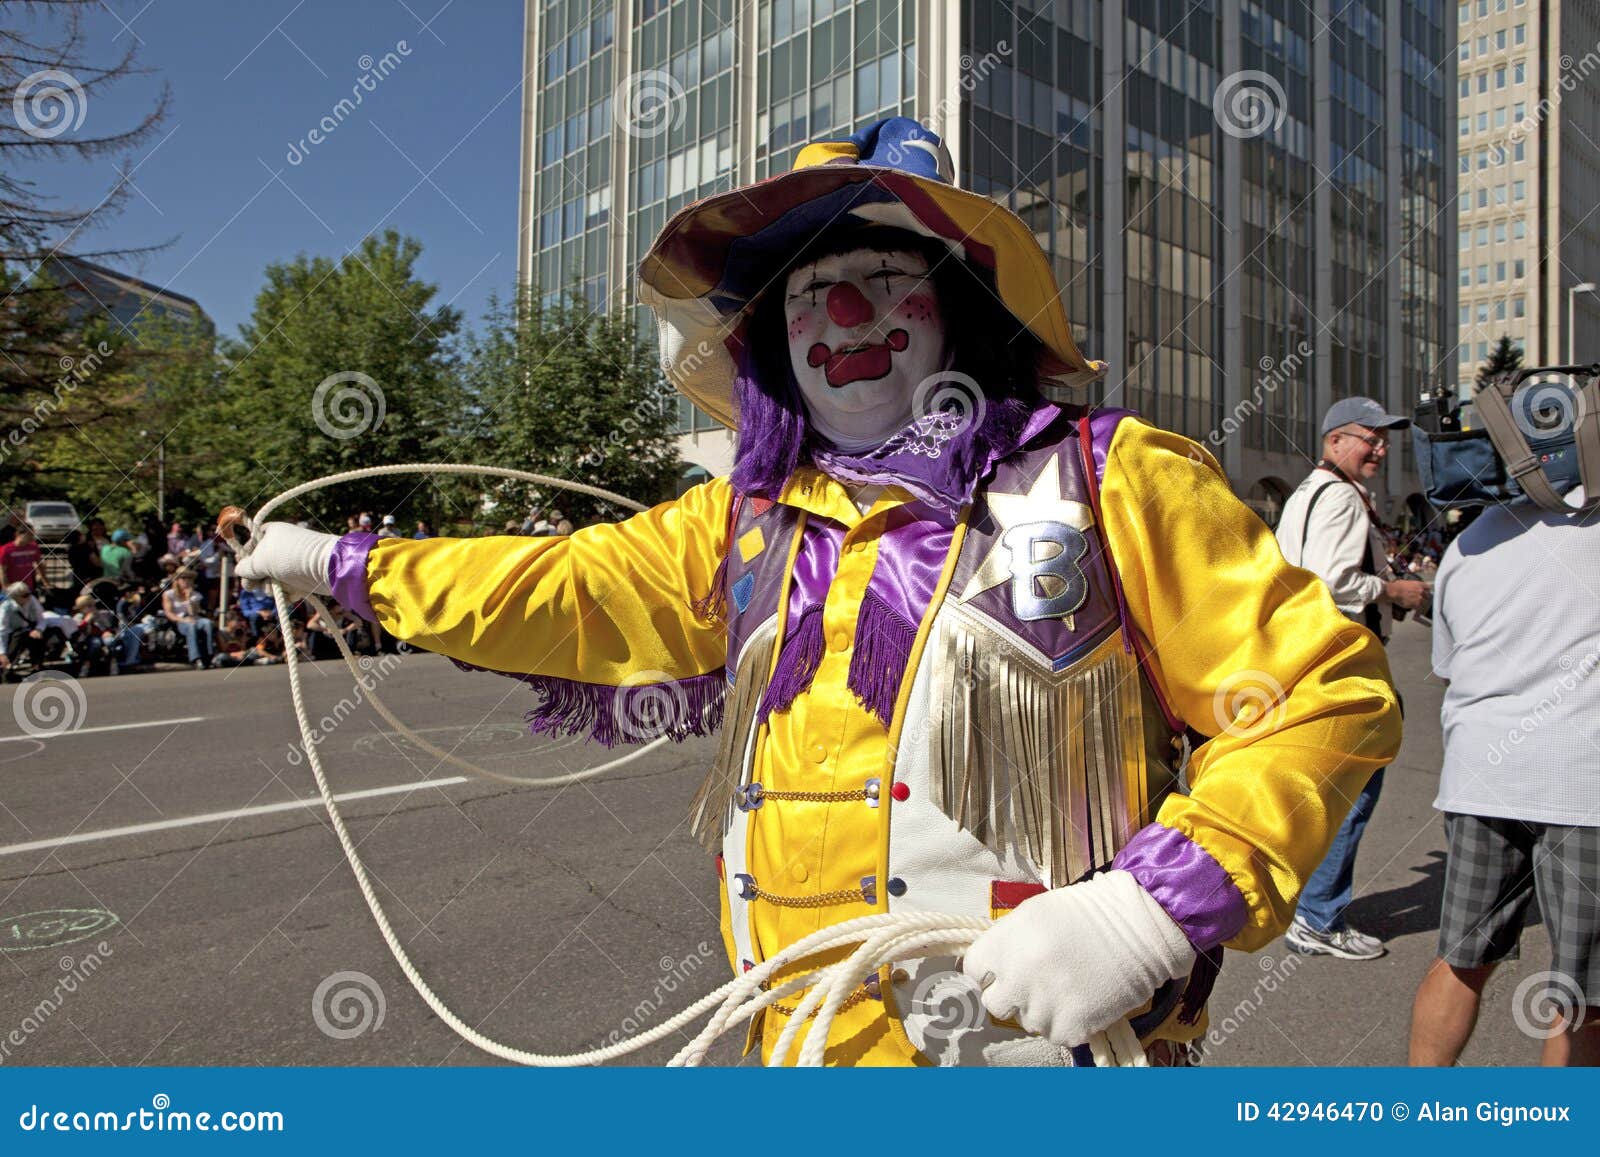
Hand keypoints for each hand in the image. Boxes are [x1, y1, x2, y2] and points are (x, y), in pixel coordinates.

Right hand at [234, 521, 336, 596]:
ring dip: (271, 588)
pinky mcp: (303, 578)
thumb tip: (238, 570)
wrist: (327, 567)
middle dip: (257, 578)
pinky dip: (287, 593)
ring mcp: (292, 563)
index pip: (251, 544)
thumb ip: (246, 566)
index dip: (245, 557)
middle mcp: (282, 546)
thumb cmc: (291, 557)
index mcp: (271, 533)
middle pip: (259, 566)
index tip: (243, 567)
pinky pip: (287, 588)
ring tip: (276, 589)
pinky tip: (292, 594)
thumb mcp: (261, 559)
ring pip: (272, 580)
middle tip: (256, 585)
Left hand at [960, 870, 1195, 1047]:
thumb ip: (1008, 941)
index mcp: (1005, 942)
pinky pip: (1055, 1035)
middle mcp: (1018, 975)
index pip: (973, 971)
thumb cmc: (1089, 912)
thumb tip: (994, 966)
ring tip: (1068, 988)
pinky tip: (1083, 1001)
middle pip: (995, 1003)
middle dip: (1013, 995)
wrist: (1140, 927)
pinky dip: (1068, 1023)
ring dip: (1042, 1010)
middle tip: (1038, 982)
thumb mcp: (1034, 913)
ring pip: (1027, 1021)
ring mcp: (1043, 1004)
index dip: (990, 971)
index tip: (1006, 969)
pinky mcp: (1071, 1026)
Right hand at [1384, 579, 1428, 609]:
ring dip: (1422, 603)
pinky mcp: (1415, 605)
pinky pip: (1419, 607)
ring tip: (1418, 604)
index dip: (1426, 590)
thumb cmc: (1397, 586)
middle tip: (1421, 598)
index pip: (1428, 588)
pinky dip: (1417, 608)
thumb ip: (1413, 585)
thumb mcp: (1407, 582)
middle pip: (1427, 596)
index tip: (1424, 592)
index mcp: (1419, 584)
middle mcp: (1421, 591)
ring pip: (1424, 602)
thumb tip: (1414, 588)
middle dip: (1425, 597)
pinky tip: (1414, 607)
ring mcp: (1419, 598)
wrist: (1393, 591)